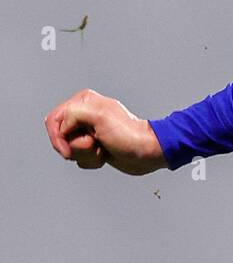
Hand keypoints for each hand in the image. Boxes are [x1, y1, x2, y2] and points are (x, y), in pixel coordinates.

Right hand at [44, 89, 166, 175]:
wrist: (147, 151)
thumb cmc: (128, 134)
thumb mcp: (99, 116)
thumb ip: (74, 113)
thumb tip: (63, 127)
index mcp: (83, 101)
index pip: (53, 120)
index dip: (58, 138)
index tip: (69, 149)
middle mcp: (84, 115)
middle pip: (60, 137)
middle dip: (76, 147)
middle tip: (96, 143)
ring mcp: (89, 131)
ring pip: (69, 149)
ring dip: (86, 155)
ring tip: (103, 148)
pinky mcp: (94, 146)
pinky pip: (79, 158)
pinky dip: (91, 161)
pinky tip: (106, 155)